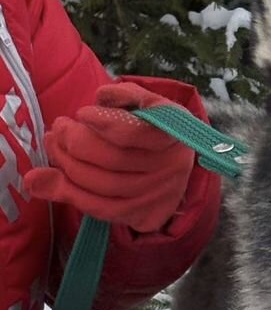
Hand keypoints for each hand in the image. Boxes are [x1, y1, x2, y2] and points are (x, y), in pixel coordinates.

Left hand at [24, 82, 196, 232]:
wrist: (176, 166)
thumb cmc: (154, 129)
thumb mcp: (149, 104)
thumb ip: (126, 94)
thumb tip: (101, 96)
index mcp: (173, 136)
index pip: (134, 133)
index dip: (103, 123)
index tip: (81, 113)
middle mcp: (171, 168)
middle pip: (114, 160)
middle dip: (74, 142)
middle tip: (58, 130)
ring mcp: (159, 195)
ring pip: (103, 186)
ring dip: (66, 166)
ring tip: (54, 147)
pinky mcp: (146, 215)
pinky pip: (102, 209)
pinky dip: (71, 194)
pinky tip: (54, 178)